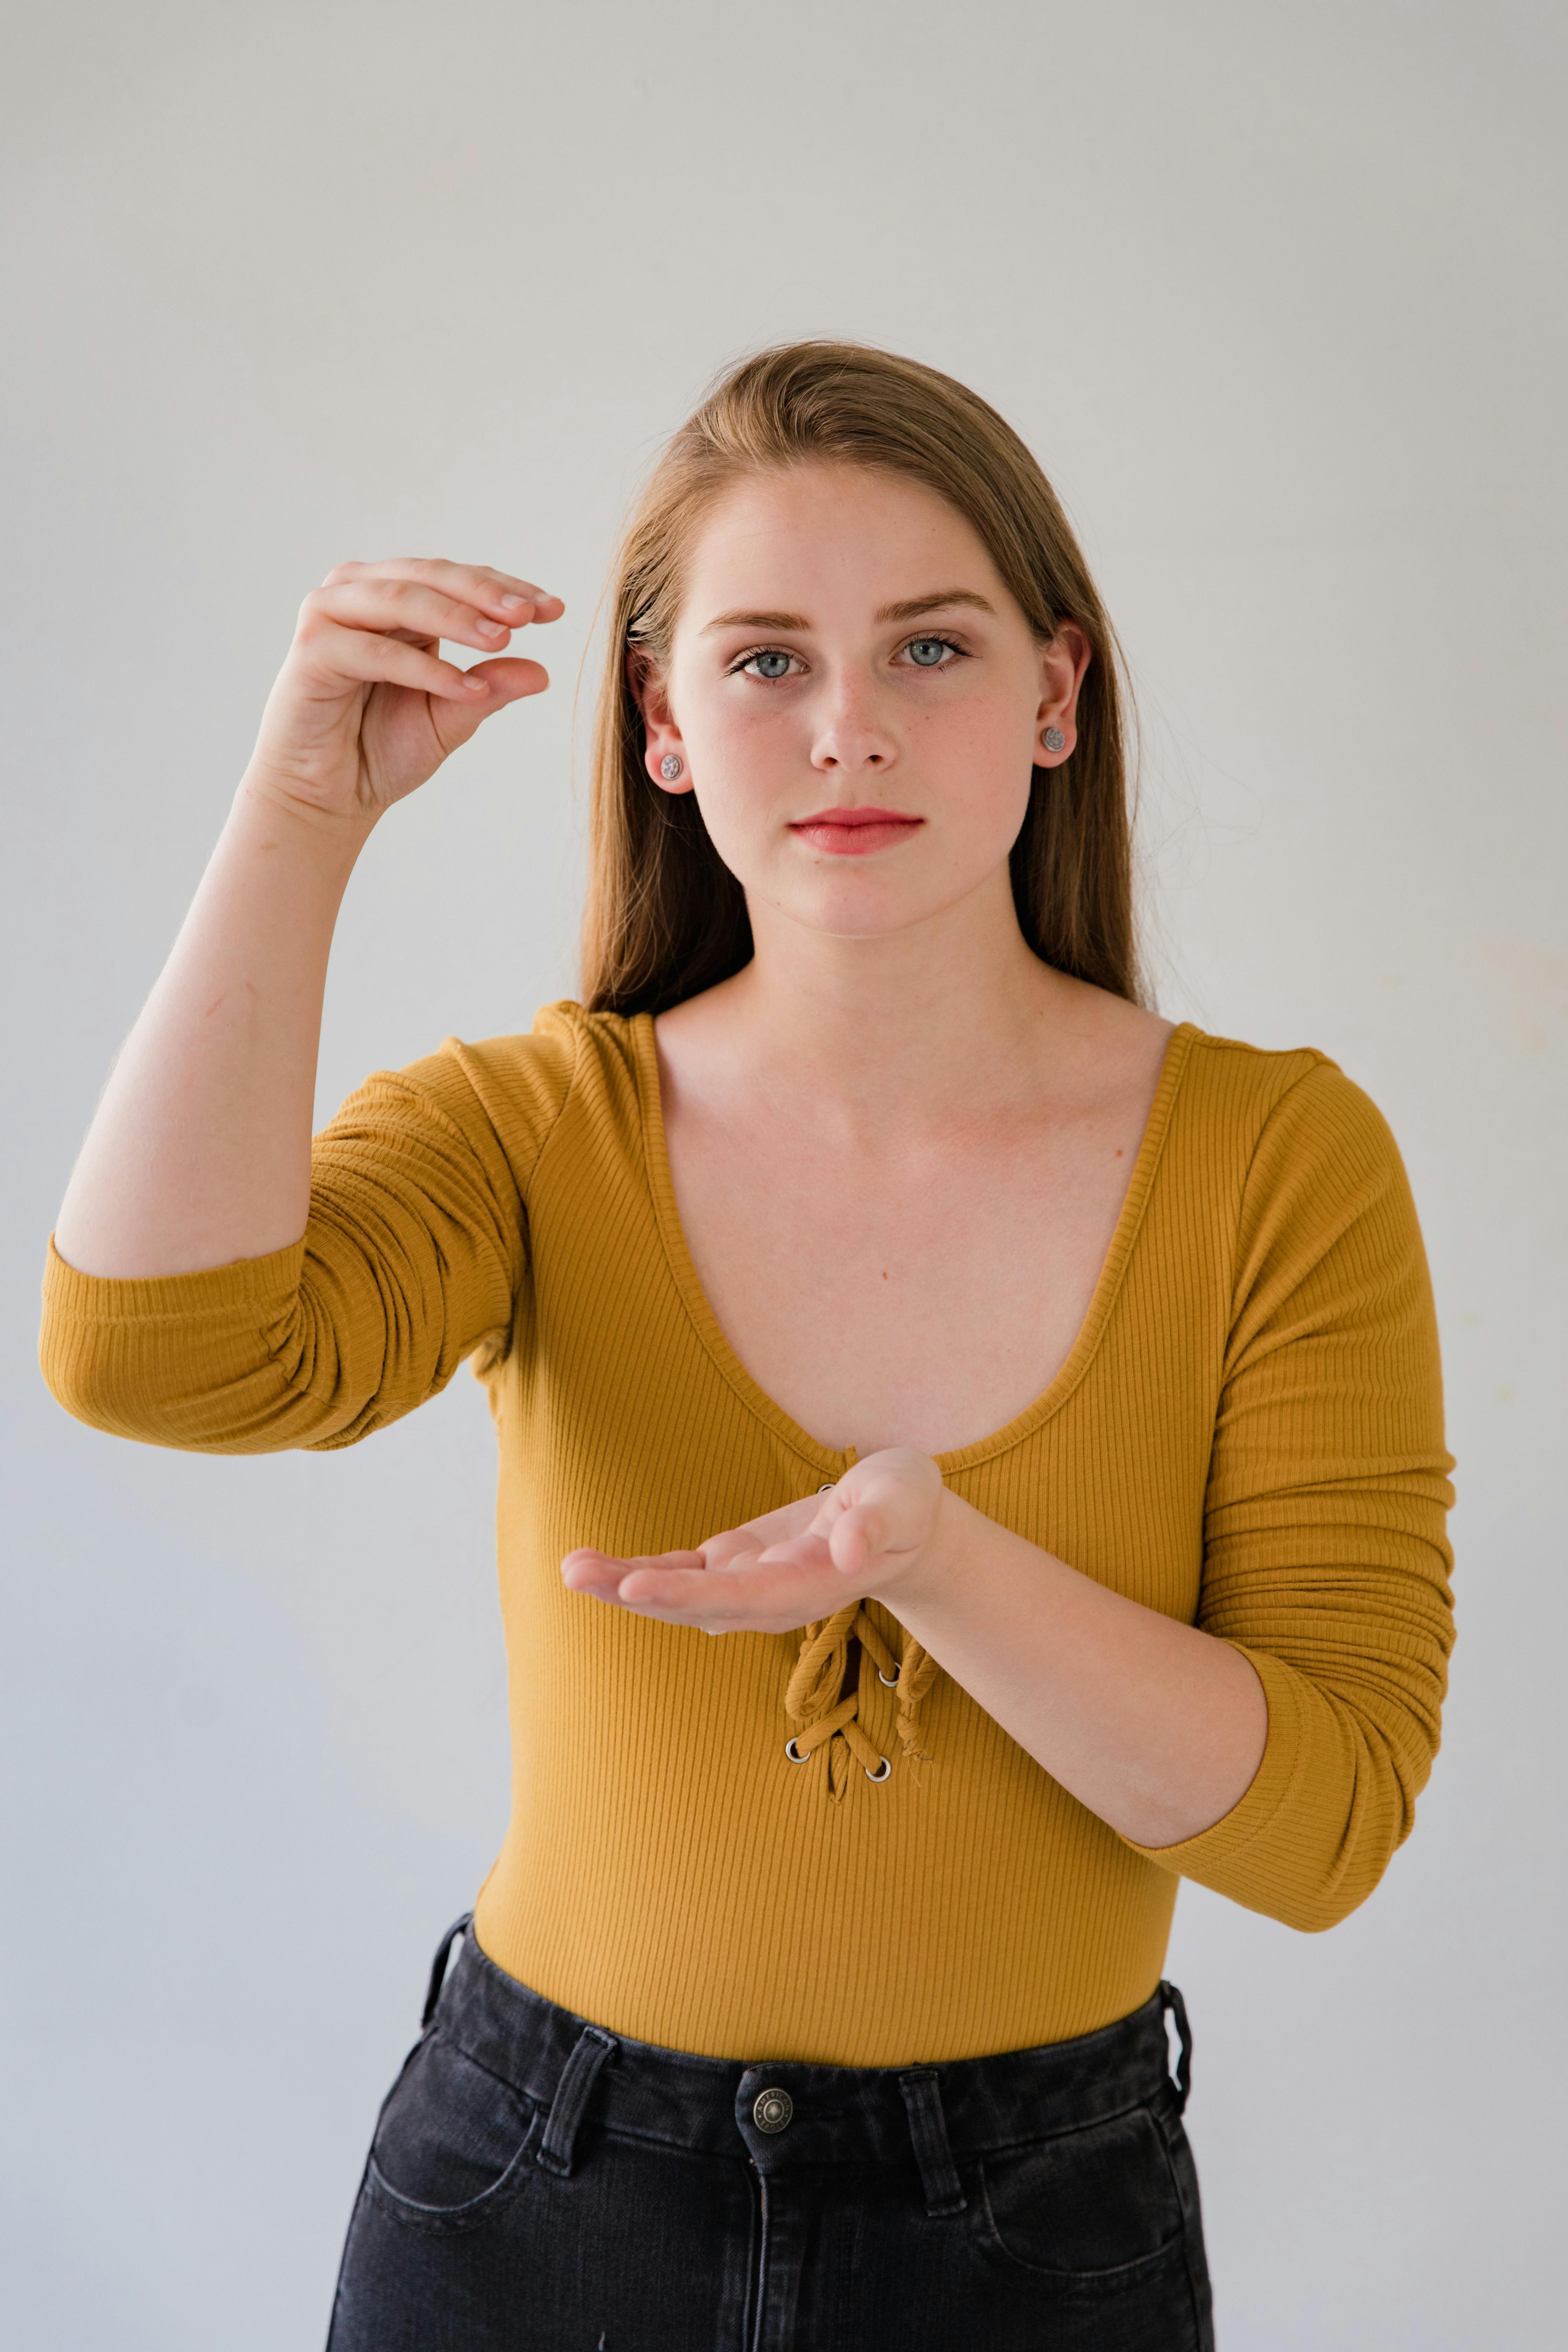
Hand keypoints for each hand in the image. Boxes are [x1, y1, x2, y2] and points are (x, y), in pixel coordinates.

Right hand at [245, 558, 562, 823]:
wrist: (327, 797)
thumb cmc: (381, 751)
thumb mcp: (451, 717)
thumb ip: (490, 690)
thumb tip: (543, 672)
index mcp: (396, 601)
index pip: (457, 580)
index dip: (506, 589)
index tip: (554, 611)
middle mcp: (360, 595)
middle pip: (429, 577)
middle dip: (484, 594)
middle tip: (529, 615)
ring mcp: (330, 616)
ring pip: (400, 600)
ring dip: (455, 618)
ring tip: (502, 641)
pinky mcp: (312, 651)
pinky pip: (375, 651)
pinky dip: (424, 669)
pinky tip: (466, 689)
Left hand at [561, 1447, 950, 1632]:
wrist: (905, 1522)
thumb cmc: (905, 1505)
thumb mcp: (904, 1500)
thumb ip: (879, 1523)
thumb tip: (852, 1549)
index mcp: (812, 1582)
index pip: (743, 1595)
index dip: (688, 1594)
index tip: (635, 1585)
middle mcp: (774, 1596)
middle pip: (697, 1605)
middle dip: (636, 1592)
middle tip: (577, 1574)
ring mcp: (752, 1584)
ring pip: (681, 1595)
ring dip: (625, 1585)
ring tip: (572, 1568)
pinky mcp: (738, 1564)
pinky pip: (683, 1573)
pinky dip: (642, 1569)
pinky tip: (598, 1566)